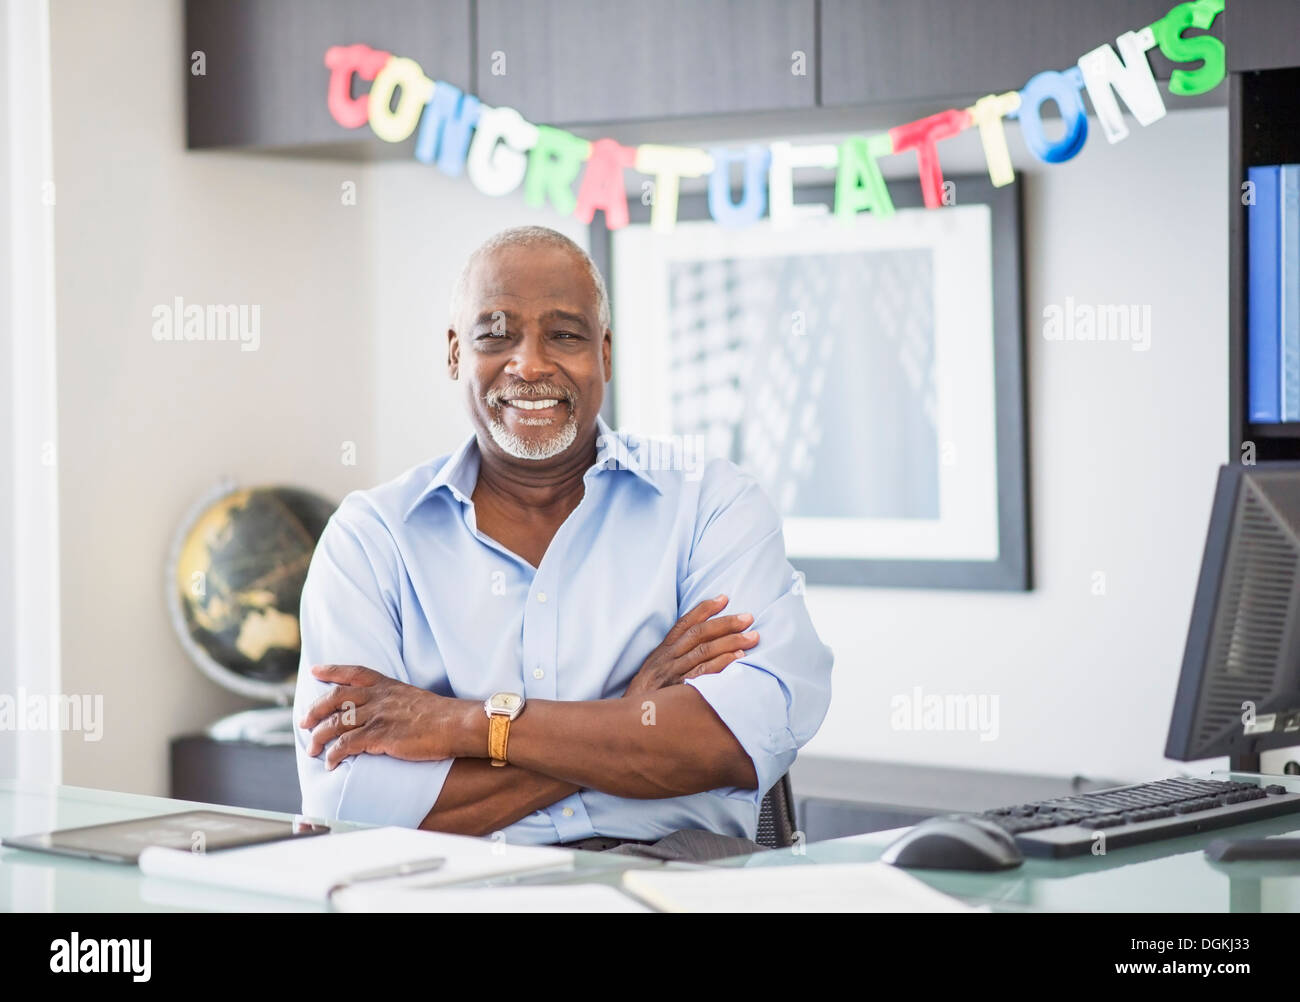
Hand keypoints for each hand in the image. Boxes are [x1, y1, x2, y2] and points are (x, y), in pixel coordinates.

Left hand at [298, 664, 457, 769]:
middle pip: (335, 698)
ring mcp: (378, 716)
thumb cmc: (441, 716)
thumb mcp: (414, 698)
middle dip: (315, 710)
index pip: (353, 673)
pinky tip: (330, 764)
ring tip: (312, 750)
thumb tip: (384, 713)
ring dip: (318, 738)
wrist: (456, 724)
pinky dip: (334, 755)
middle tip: (304, 722)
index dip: (332, 670)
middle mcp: (378, 697)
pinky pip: (346, 745)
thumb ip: (394, 701)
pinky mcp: (380, 736)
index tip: (316, 671)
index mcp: (387, 685)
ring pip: (335, 724)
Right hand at [623, 595, 758, 701]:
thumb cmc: (644, 699)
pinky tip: (739, 659)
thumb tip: (697, 649)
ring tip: (752, 637)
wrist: (626, 723)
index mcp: (662, 652)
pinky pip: (703, 674)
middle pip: (699, 634)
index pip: (684, 624)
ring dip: (731, 642)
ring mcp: (672, 675)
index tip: (724, 598)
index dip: (704, 609)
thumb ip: (672, 660)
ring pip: (704, 651)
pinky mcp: (678, 691)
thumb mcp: (653, 674)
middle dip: (725, 623)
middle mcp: (667, 659)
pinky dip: (722, 664)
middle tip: (748, 618)